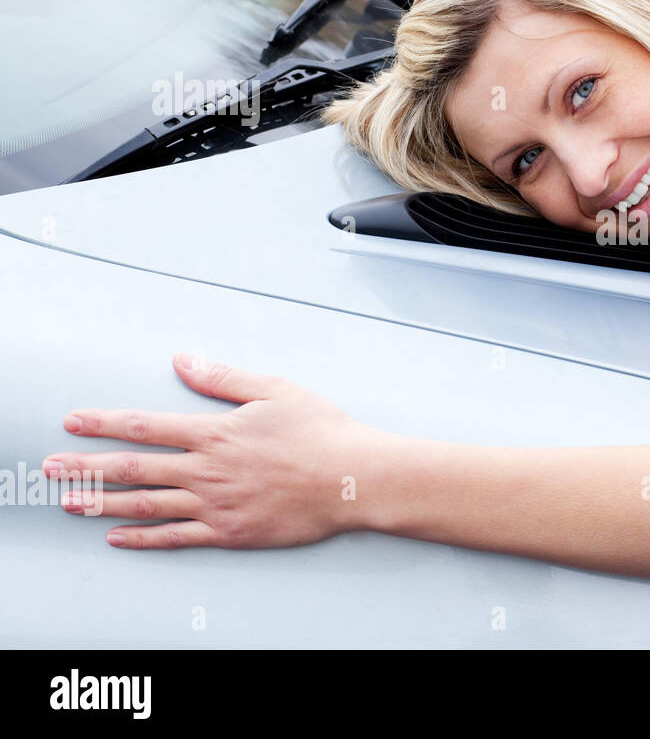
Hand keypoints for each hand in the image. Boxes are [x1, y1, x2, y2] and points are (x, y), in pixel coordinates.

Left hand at [43, 352, 389, 549]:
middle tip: (50, 467)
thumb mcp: (275, 389)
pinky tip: (118, 536)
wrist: (352, 478)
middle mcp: (207, 470)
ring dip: (101, 503)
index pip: (145, 427)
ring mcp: (215, 505)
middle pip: (133, 468)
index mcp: (215, 432)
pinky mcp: (229, 532)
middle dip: (86, 467)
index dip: (103, 423)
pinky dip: (142, 538)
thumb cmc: (321, 431)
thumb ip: (223, 377)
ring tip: (69, 501)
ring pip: (146, 504)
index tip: (72, 422)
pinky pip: (175, 538)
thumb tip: (184, 358)